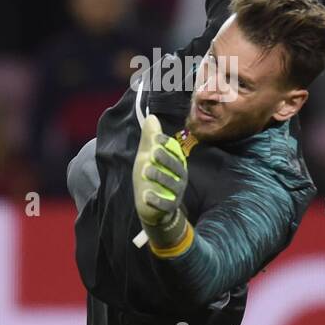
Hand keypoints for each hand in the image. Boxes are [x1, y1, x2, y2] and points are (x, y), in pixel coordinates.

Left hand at [132, 113, 189, 249]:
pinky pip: (166, 204)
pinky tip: (146, 195)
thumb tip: (151, 116)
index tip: (156, 138)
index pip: (174, 151)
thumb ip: (149, 140)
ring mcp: (176, 193)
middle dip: (164, 158)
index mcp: (176, 162)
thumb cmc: (152, 178)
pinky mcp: (170, 207)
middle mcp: (180, 176)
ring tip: (144, 170)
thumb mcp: (147, 157)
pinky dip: (156, 200)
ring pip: (171, 184)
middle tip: (152, 152)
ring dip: (159, 176)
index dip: (166, 144)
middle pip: (175, 166)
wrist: (153, 208)